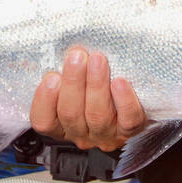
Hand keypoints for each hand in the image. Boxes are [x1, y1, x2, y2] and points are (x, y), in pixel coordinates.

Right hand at [29, 46, 148, 150]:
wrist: (137, 101)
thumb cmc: (98, 84)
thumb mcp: (75, 80)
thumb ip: (64, 70)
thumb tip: (59, 48)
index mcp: (61, 124)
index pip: (44, 121)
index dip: (44, 101)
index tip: (51, 77)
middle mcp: (81, 133)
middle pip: (71, 114)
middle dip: (73, 82)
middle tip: (76, 56)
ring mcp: (106, 134)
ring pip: (97, 115)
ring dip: (96, 85)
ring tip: (97, 60)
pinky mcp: (131, 132)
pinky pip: (128, 120)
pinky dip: (124, 101)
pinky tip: (120, 82)